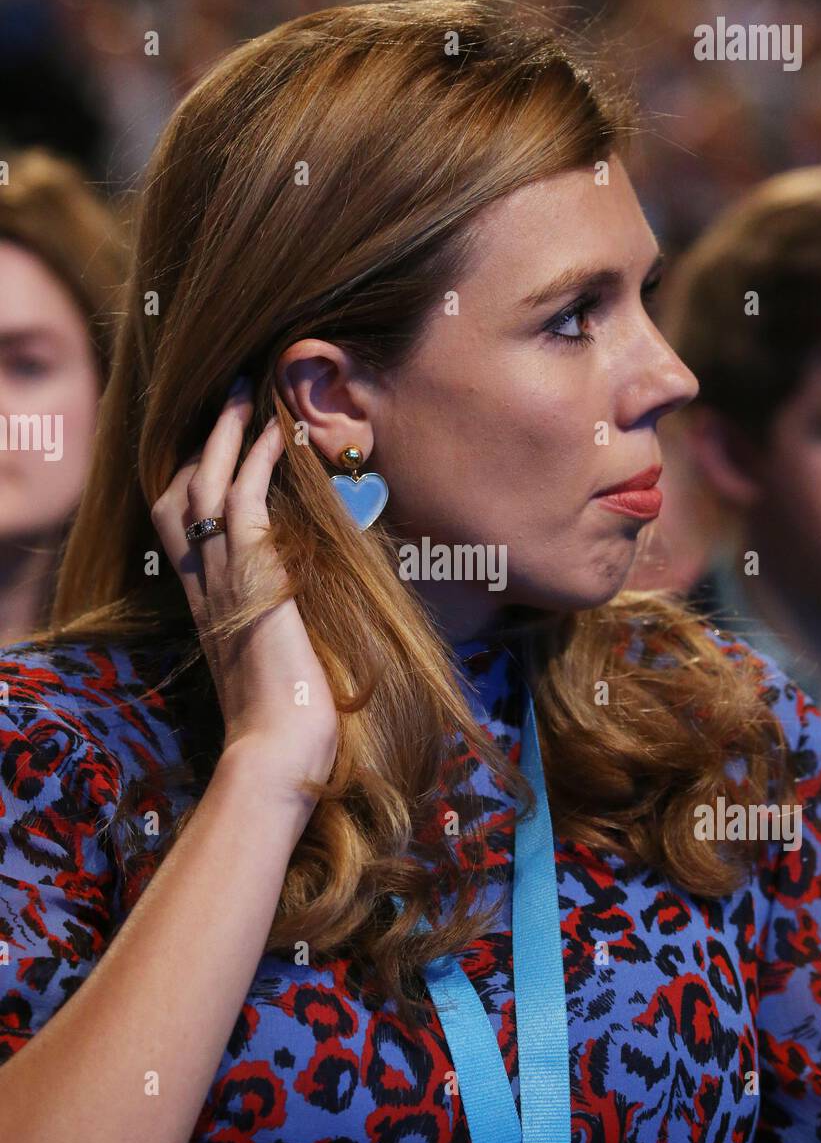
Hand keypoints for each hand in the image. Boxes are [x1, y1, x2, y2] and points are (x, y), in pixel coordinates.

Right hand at [150, 376, 337, 794]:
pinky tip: (279, 432)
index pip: (183, 526)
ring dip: (226, 433)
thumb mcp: (281, 661)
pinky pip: (243, 498)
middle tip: (228, 398)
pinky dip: (257, 459)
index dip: (196, 481)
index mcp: (208, 603)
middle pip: (181, 492)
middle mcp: (204, 584)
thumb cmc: (287, 723)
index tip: (220, 451)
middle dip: (203, 442)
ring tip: (246, 391)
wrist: (276, 750)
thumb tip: (318, 612)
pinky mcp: (250, 576)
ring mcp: (221, 578)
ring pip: (205, 483)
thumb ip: (286, 626)